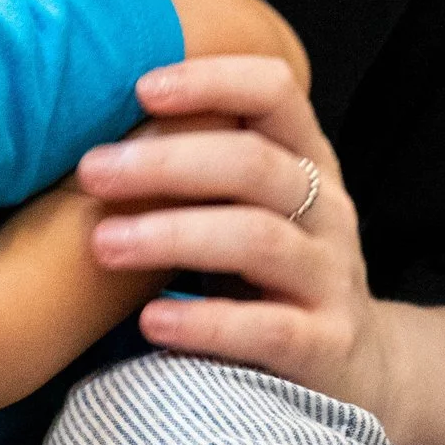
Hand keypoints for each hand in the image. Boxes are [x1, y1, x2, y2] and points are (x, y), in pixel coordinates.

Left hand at [77, 55, 384, 409]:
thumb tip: (90, 133)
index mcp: (307, 160)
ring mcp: (331, 279)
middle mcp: (327, 210)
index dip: (213, 80)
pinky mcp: (327, 348)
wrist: (355, 365)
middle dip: (167, 162)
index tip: (141, 88)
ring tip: (104, 244)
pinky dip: (206, 323)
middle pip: (254, 165)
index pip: (275, 92)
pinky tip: (151, 321)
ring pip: (258, 239)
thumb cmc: (269, 272)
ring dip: (173, 235)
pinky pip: (269, 330)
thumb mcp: (247, 206)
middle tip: (91, 172)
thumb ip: (196, 167)